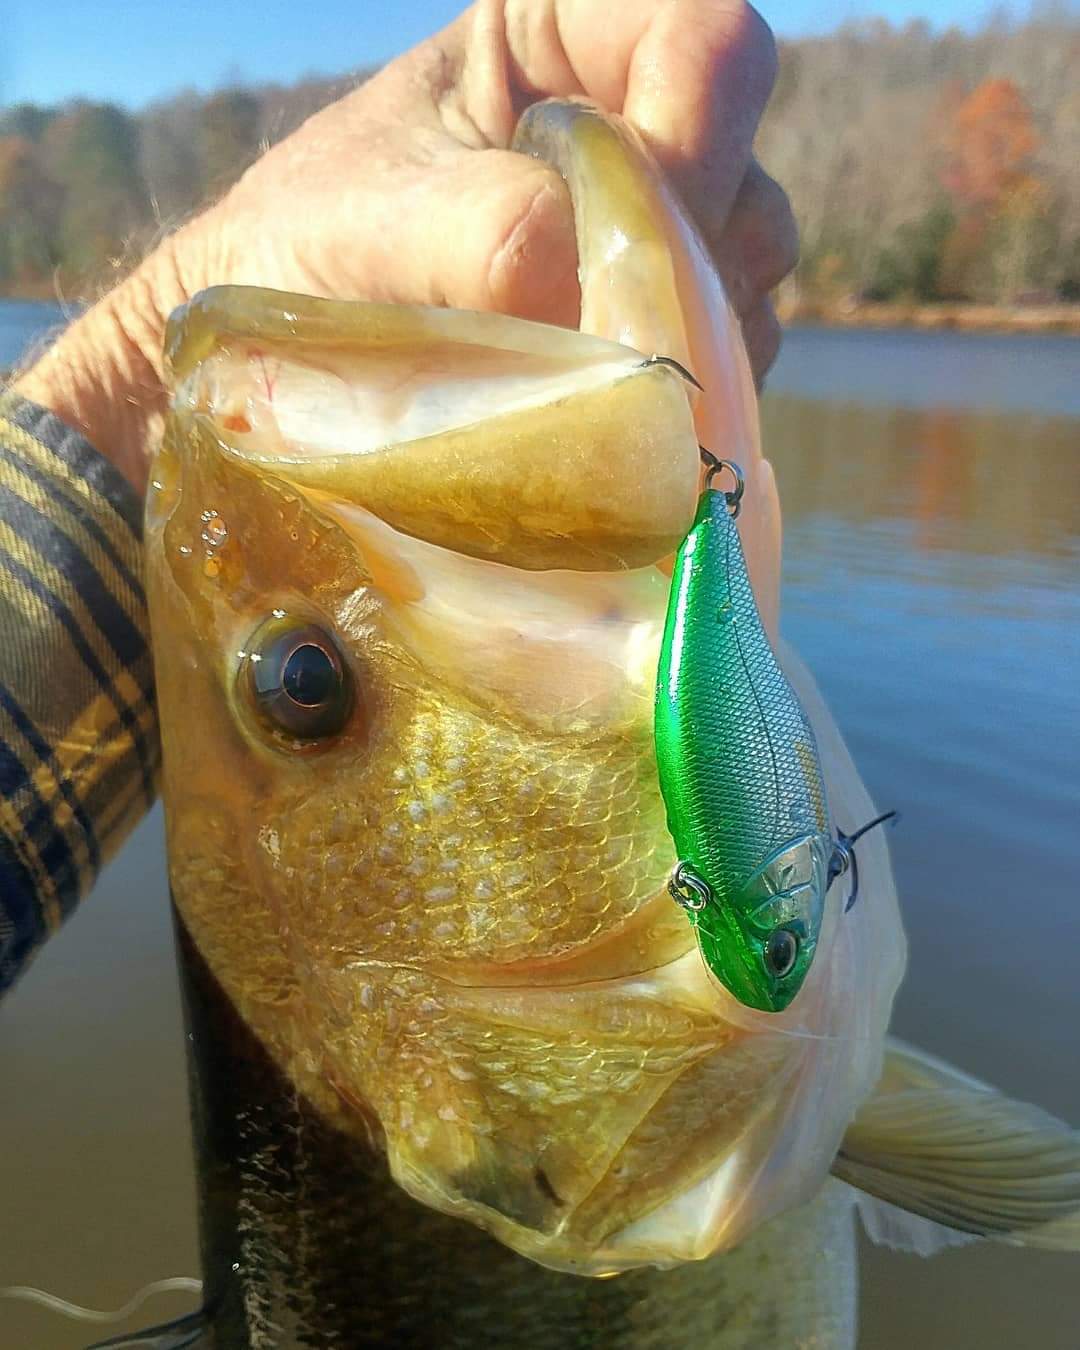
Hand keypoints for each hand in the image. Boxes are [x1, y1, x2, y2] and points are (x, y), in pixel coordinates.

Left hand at [15, 0, 796, 492]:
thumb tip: (607, 302)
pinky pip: (725, 354)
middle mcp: (626, 126)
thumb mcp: (378, 220)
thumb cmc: (302, 255)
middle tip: (587, 332)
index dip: (695, 131)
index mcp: (560, 39)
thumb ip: (493, 233)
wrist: (274, 366)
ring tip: (578, 386)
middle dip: (684, 260)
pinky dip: (680, 394)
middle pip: (741, 168)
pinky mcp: (653, 326)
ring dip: (686, 341)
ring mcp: (650, 233)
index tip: (625, 231)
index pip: (703, 38)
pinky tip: (602, 419)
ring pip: (746, 273)